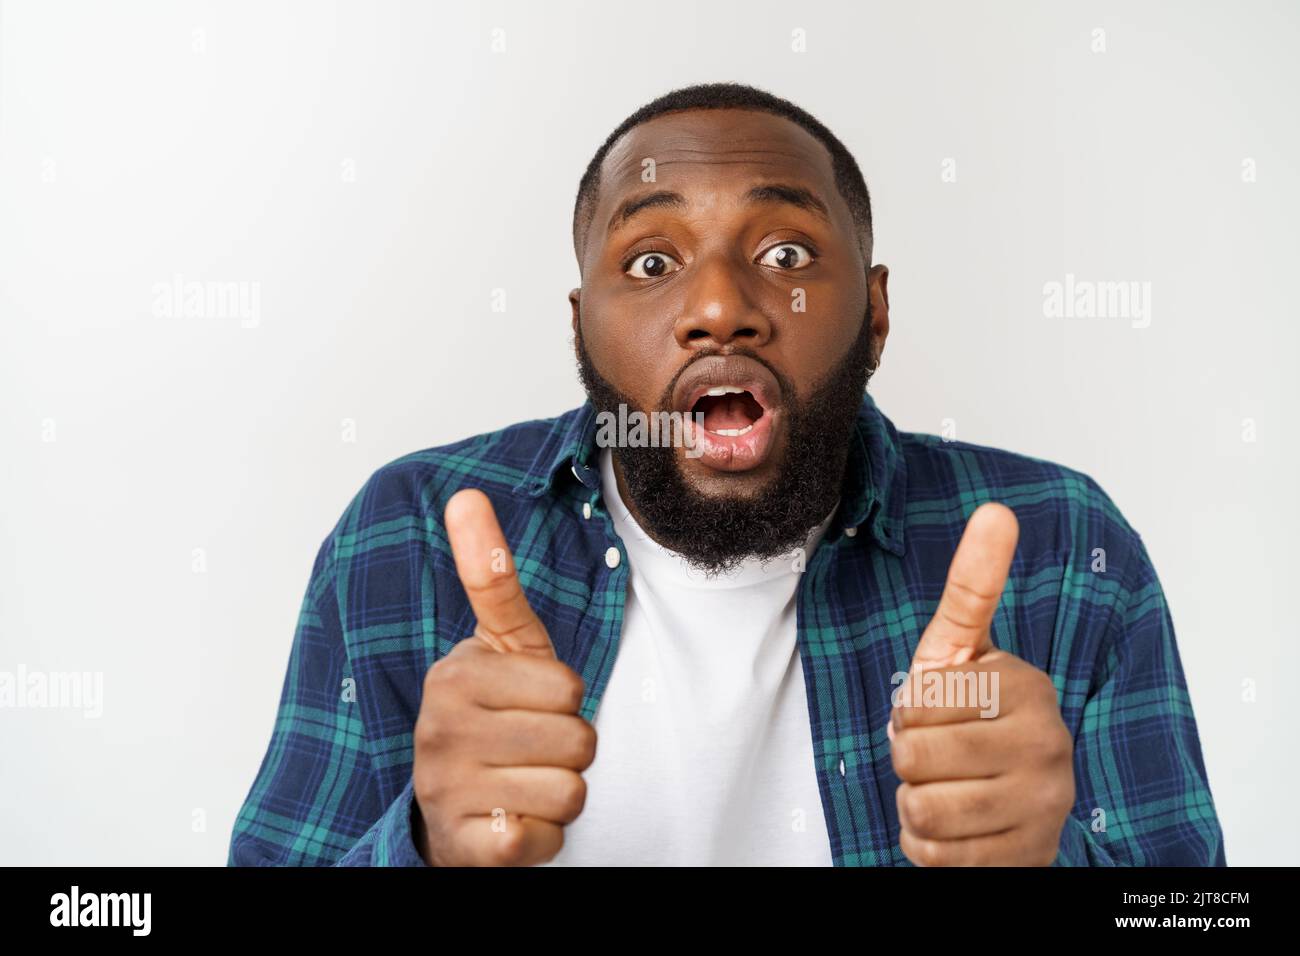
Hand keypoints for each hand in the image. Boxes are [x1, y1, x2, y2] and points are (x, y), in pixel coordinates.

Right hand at [411, 489, 596, 865]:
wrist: (447, 811)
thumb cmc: (489, 718)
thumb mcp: (497, 646)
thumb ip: (489, 576)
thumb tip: (465, 496)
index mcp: (454, 677)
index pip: (569, 687)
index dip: (566, 699)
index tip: (531, 701)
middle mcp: (441, 733)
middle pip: (578, 740)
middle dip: (569, 748)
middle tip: (529, 748)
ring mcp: (449, 792)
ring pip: (572, 792)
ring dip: (561, 793)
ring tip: (522, 782)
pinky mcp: (469, 846)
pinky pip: (549, 838)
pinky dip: (546, 836)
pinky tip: (512, 821)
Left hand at [888, 503, 1074, 865]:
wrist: (1010, 805)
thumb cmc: (970, 717)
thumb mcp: (961, 650)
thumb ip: (973, 586)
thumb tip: (996, 510)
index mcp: (1028, 687)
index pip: (917, 702)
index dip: (908, 710)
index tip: (940, 709)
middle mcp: (1048, 746)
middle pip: (913, 756)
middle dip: (907, 758)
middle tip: (936, 754)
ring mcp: (1043, 806)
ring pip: (921, 809)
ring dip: (914, 803)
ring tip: (945, 787)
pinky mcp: (1026, 858)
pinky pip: (932, 856)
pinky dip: (926, 846)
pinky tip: (956, 827)